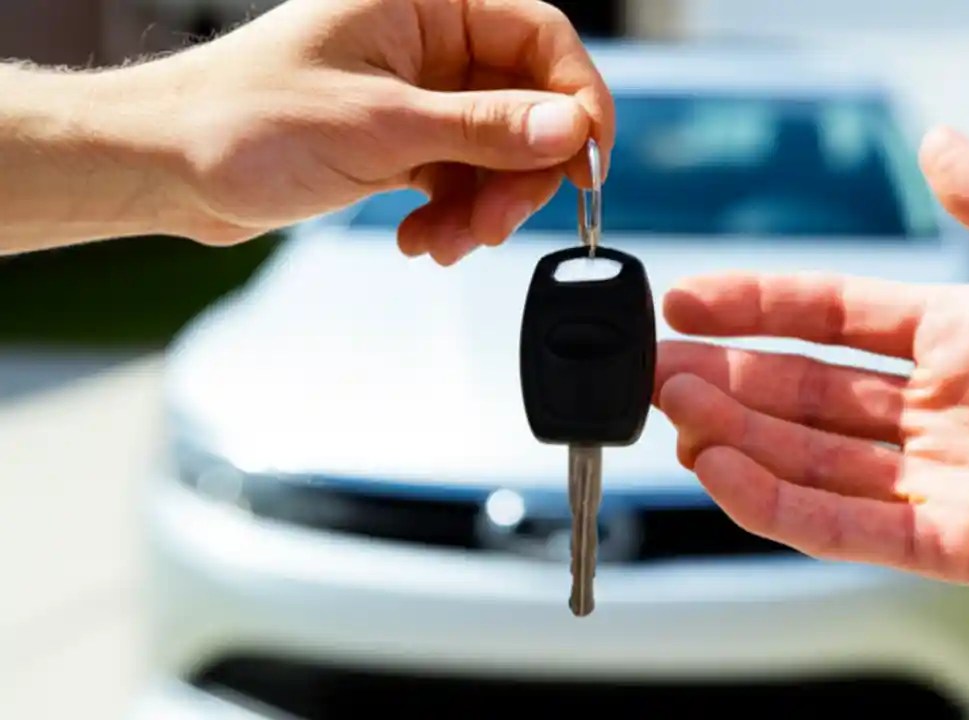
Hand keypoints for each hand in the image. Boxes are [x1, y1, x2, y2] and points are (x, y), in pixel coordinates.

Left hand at [99, 0, 609, 261]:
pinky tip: (419, 240)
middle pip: (526, 101)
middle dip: (519, 173)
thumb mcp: (379, 126)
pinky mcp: (399, 138)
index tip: (586, 165)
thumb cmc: (242, 120)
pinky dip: (450, 214)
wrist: (163, 166)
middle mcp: (427, 39)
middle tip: (495, 226)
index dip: (576, 100)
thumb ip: (484, 128)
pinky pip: (458, 175)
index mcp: (425, 1)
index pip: (539, 35)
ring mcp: (415, 92)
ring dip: (482, 206)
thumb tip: (571, 128)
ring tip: (441, 243)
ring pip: (495, 149)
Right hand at [654, 127, 968, 621]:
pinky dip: (778, 503)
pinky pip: (847, 524)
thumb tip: (933, 144)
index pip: (836, 315)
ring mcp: (944, 478)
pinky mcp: (954, 546)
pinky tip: (723, 474)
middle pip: (806, 391)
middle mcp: (943, 407)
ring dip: (737, 436)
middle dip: (728, 377)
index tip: (689, 299)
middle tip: (653, 367)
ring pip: (812, 457)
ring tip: (672, 415)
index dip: (759, 305)